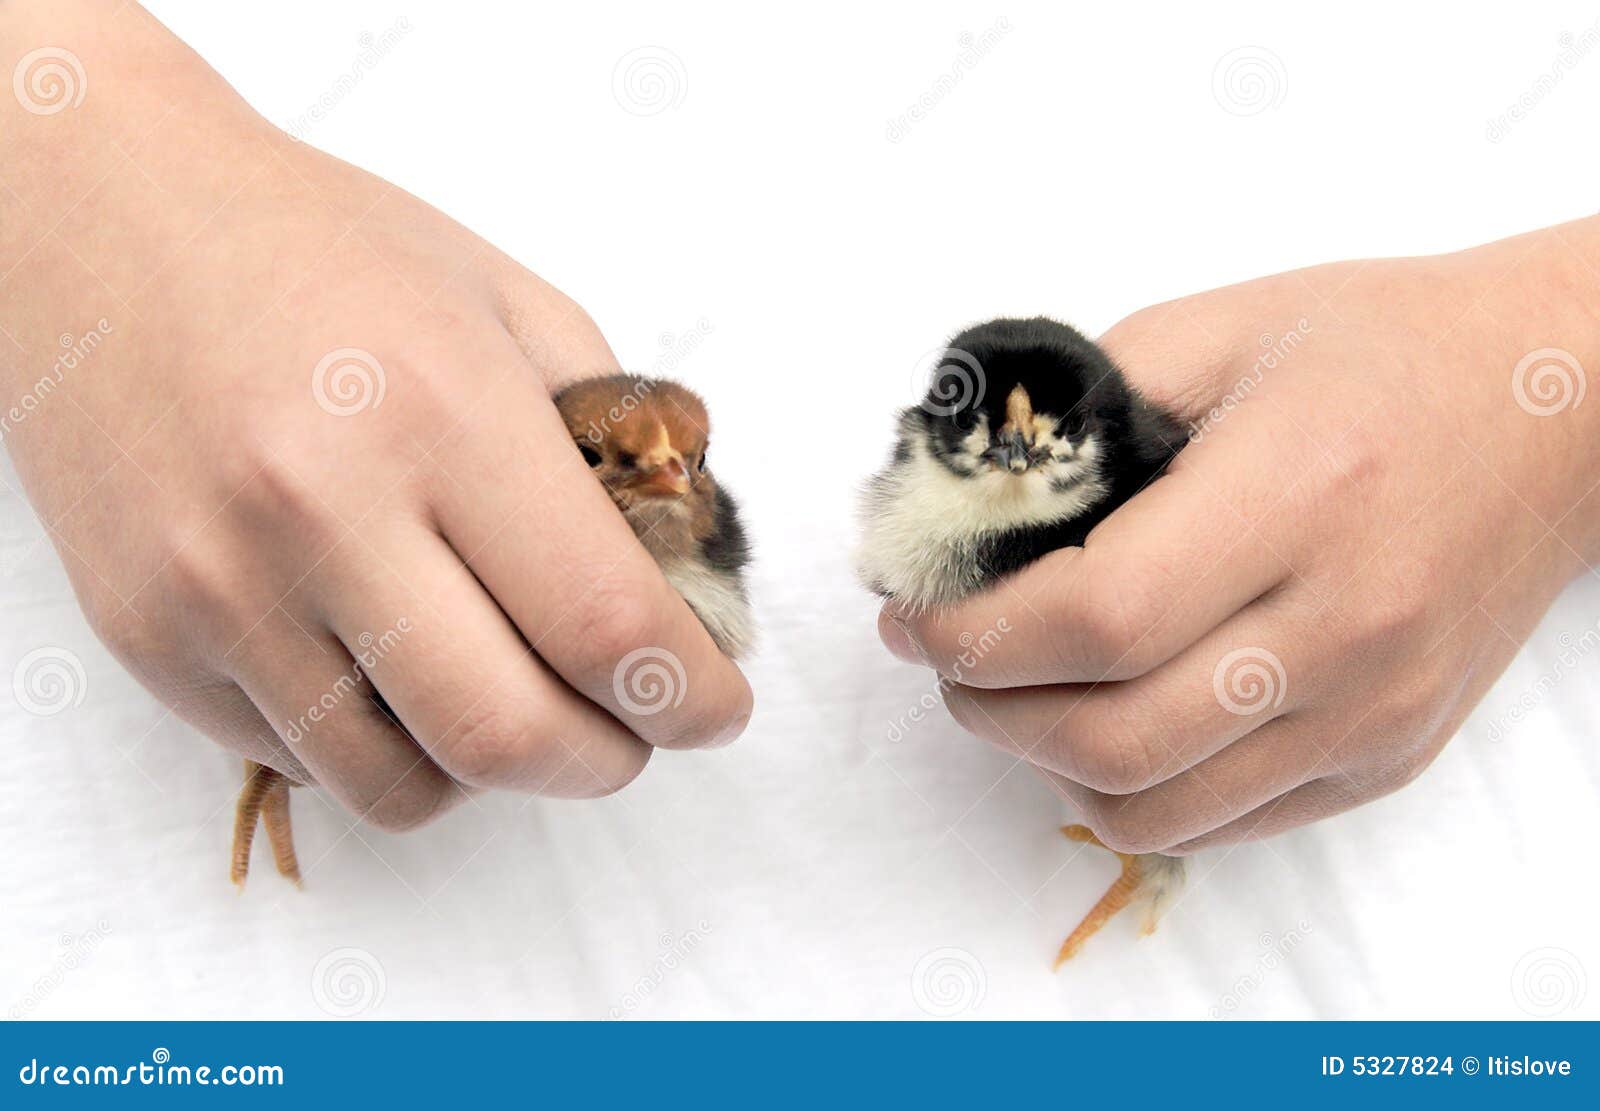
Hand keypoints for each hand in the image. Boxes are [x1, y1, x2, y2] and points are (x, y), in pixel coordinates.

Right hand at [0, 1, 750, 827]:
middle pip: (511, 736)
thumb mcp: (511, 303)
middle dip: (610, 759)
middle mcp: (319, 510)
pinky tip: (398, 666)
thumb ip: (618, 439)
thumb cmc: (327, 255)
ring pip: (405, 786)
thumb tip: (686, 579)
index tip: (717, 706)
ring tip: (515, 693)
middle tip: (635, 726)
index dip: (691, 696)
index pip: (605, 622)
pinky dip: (386, 747)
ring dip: (497, 771)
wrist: (105, 224)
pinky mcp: (148, 640)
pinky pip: (306, 765)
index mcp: (439, 409)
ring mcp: (218, 588)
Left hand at [882, 219, 1599, 852]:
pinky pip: (1223, 824)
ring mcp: (1375, 710)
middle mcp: (1346, 624)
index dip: (971, 633)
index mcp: (1296, 495)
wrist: (1563, 408)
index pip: (1094, 619)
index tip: (911, 613)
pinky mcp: (1389, 757)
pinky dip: (1132, 792)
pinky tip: (1101, 724)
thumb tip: (966, 499)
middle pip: (1109, 735)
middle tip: (945, 655)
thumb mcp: (1218, 328)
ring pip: (1155, 806)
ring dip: (1043, 763)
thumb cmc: (1385, 348)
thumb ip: (1081, 413)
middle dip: (983, 707)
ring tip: (1010, 694)